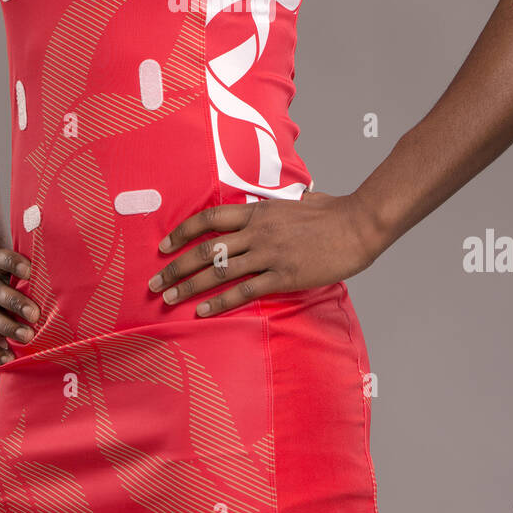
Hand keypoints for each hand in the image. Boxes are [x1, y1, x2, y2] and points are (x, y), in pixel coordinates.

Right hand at [0, 249, 39, 364]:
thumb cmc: (25, 286)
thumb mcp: (29, 275)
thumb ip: (44, 274)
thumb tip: (79, 277)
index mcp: (1, 270)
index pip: (0, 259)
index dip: (12, 263)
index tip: (30, 272)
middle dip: (16, 303)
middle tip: (35, 314)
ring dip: (9, 327)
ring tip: (27, 337)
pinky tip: (9, 358)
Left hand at [148, 190, 373, 316]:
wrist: (357, 225)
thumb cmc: (331, 212)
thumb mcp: (295, 201)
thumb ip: (273, 208)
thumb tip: (263, 207)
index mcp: (258, 211)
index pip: (210, 219)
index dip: (182, 233)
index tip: (164, 247)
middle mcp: (257, 231)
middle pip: (206, 249)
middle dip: (176, 267)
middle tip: (154, 283)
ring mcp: (269, 254)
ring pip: (219, 272)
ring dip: (190, 287)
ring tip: (169, 300)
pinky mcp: (283, 276)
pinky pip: (244, 291)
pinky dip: (220, 302)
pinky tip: (203, 311)